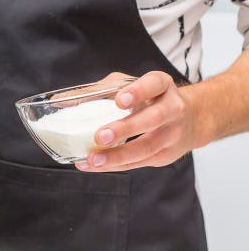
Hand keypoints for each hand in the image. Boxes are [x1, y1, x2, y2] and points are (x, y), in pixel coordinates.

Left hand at [75, 71, 203, 171]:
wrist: (191, 119)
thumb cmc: (149, 99)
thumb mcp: (128, 86)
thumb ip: (96, 91)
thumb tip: (59, 101)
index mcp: (162, 86)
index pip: (153, 84)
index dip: (138, 92)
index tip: (119, 100)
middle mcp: (172, 108)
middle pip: (152, 119)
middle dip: (125, 129)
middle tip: (100, 135)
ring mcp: (172, 134)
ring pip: (146, 147)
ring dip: (118, 155)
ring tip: (92, 159)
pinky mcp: (166, 155)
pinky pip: (139, 162)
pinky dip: (114, 166)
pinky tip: (93, 166)